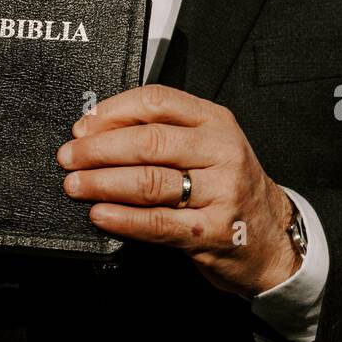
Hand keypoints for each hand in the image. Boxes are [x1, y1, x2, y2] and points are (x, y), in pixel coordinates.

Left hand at [57, 85, 300, 296]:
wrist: (272, 239)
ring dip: (102, 184)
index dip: (112, 112)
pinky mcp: (211, 232)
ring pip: (148, 182)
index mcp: (215, 122)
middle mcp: (221, 151)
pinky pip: (157, 223)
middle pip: (148, 142)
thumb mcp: (207, 148)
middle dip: (98, 150)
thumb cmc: (227, 189)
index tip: (83, 126)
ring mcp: (220, 192)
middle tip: (69, 158)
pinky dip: (122, 219)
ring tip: (76, 185)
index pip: (157, 101)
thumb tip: (96, 131)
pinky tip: (100, 214)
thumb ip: (162, 134)